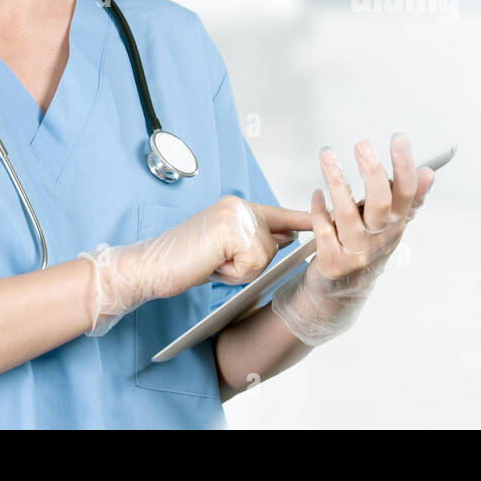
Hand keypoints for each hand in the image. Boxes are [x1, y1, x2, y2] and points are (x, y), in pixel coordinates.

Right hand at [79, 196, 310, 336]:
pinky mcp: (231, 230)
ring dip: (240, 271)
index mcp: (238, 207)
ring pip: (264, 256)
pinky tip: (211, 265)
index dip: (304, 218)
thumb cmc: (185, 262)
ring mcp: (235, 215)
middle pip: (273, 245)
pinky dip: (232, 274)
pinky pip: (252, 264)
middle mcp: (239, 206)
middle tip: (217, 263)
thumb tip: (287, 236)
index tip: (329, 216)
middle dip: (250, 265)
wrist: (150, 265)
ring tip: (212, 263)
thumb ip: (253, 240)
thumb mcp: (225, 249)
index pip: (278, 213)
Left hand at [270, 133, 437, 346]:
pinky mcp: (332, 262)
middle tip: (362, 145)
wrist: (342, 289)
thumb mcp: (391, 224)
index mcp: (395, 224)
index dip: (404, 166)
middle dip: (371, 171)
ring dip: (336, 181)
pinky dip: (318, 209)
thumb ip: (409, 197)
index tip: (398, 140)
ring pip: (347, 214)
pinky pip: (322, 230)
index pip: (407, 193)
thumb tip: (429, 172)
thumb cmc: (366, 248)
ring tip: (328, 156)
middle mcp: (379, 238)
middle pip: (380, 202)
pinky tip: (316, 195)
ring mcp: (356, 252)